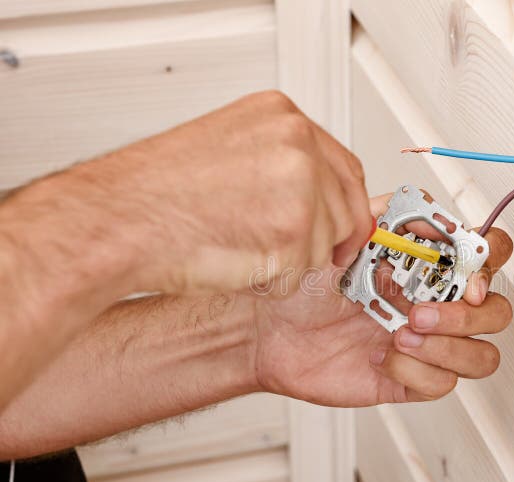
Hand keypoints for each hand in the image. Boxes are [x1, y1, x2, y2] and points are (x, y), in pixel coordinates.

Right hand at [101, 90, 371, 293]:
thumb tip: (321, 192)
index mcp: (282, 117)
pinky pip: (300, 276)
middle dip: (325, 241)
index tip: (344, 228)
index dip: (345, 206)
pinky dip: (271, 283)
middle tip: (288, 251)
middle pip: (345, 210)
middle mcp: (297, 144)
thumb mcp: (230, 150)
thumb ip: (283, 165)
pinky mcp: (292, 233)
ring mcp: (300, 186)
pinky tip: (234, 260)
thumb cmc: (156, 192)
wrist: (118, 219)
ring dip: (289, 261)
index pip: (345, 167)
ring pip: (325, 246)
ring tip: (238, 244)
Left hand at [248, 194, 513, 405]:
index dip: (492, 264)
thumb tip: (429, 213)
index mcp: (427, 263)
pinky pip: (442, 385)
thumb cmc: (301, 281)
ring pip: (482, 356)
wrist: (266, 327)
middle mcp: (434, 302)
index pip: (489, 256)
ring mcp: (426, 344)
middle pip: (497, 313)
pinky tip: (382, 359)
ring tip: (403, 335)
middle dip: (468, 315)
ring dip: (450, 348)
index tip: (468, 274)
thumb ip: (389, 216)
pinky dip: (417, 373)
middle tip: (421, 312)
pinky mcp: (410, 379)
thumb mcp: (342, 232)